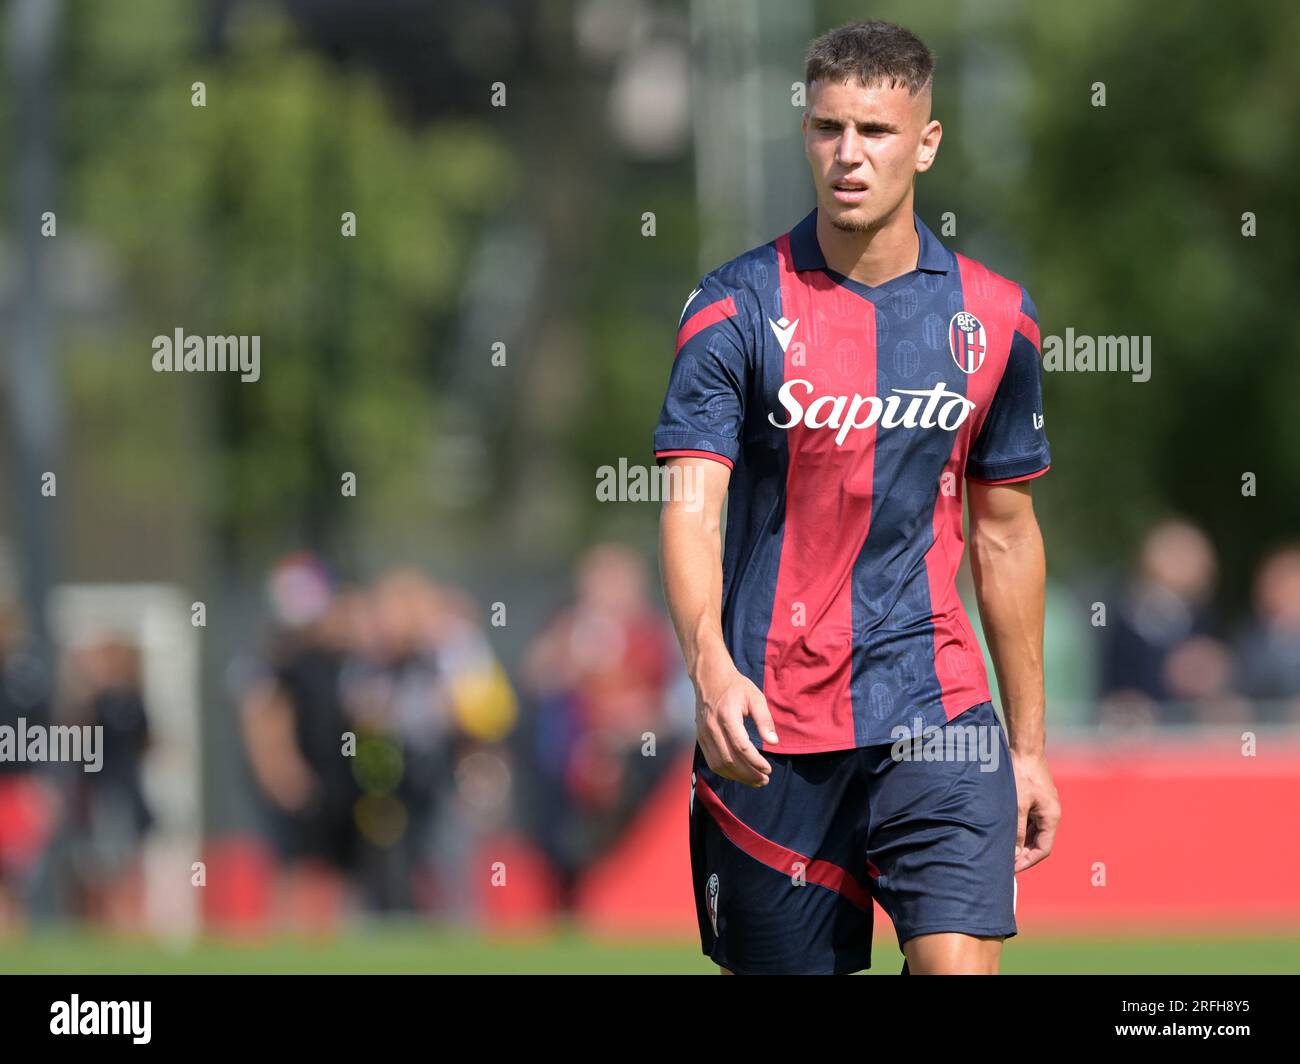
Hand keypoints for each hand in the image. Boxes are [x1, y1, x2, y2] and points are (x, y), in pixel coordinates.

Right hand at [694, 657, 778, 786]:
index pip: (742, 747)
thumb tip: (774, 742)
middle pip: (730, 760)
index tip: (769, 769)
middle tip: (764, 780)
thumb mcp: (755, 697)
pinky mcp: (700, 738)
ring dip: (737, 777)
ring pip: (719, 765)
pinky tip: (739, 774)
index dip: (756, 762)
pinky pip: (712, 761)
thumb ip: (765, 720)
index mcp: (727, 716)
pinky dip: (726, 772)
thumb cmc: (736, 687)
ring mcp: (704, 734)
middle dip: (748, 774)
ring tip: (754, 781)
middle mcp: (712, 727)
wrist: (710, 678)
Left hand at [1011, 748, 1059, 871]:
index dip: (1027, 861)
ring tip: (1001, 850)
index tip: (1011, 869)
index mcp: (1051, 817)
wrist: (1024, 749)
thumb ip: (1017, 830)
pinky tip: (1003, 833)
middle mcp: (1050, 814)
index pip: (1042, 849)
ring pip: (1032, 832)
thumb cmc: (1021, 774)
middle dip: (1022, 854)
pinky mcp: (1034, 800)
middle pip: (1038, 842)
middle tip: (1003, 863)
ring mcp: (1043, 806)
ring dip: (1019, 842)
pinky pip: (1028, 821)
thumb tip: (1015, 853)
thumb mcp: (1016, 804)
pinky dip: (1018, 829)